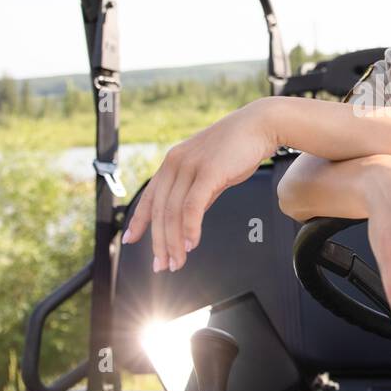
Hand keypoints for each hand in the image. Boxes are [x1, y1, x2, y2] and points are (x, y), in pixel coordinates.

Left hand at [122, 99, 277, 271]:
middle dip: (158, 242)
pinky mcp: (208, 172)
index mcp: (172, 162)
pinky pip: (192, 206)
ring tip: (177, 261)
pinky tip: (191, 244)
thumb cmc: (238, 147)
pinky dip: (190, 228)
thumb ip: (197, 192)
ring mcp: (190, 166)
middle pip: (160, 210)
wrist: (260, 125)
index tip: (130, 239)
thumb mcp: (210, 170)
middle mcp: (176, 163)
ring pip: (174, 212)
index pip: (149, 197)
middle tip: (161, 265)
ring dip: (174, 242)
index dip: (139, 221)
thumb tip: (190, 218)